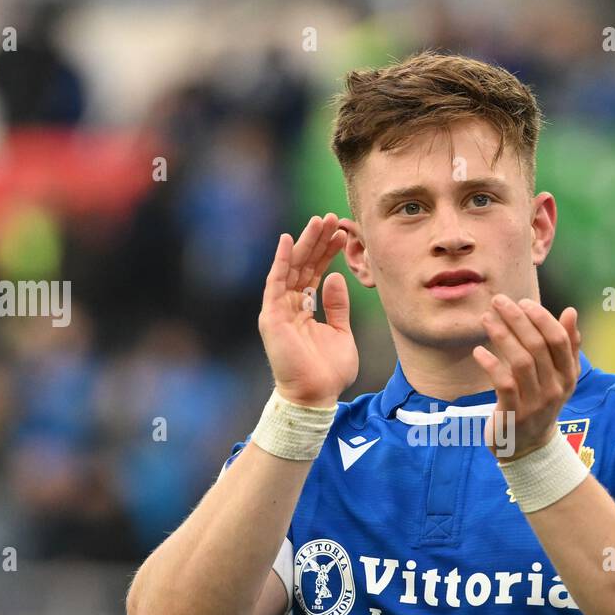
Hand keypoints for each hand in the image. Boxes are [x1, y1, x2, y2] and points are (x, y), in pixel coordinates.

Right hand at [259, 213, 357, 405]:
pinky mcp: (272, 316)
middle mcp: (291, 306)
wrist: (316, 396)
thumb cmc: (328, 371)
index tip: (343, 234)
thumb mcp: (341, 333)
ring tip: (319, 221)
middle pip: (304, 266)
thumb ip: (338, 306)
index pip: (316, 273)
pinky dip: (281, 261)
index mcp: (306, 310)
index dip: (328, 252)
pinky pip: (275, 283)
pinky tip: (289, 240)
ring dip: (304, 244)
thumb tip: (335, 276)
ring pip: (292, 268)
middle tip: (332, 218)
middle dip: (317, 241)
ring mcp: (280, 310)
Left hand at [472, 294, 580, 459]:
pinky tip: (478, 351)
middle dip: (516, 319)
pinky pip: (503, 384)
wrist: (528, 447)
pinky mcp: (513, 415)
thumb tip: (571, 311)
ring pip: (521, 362)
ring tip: (486, 318)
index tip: (522, 302)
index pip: (559, 340)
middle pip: (537, 346)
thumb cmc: (541, 402)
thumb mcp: (559, 377)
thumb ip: (566, 345)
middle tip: (498, 301)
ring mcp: (534, 403)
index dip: (541, 317)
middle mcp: (555, 389)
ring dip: (502, 336)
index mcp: (568, 376)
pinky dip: (490, 364)